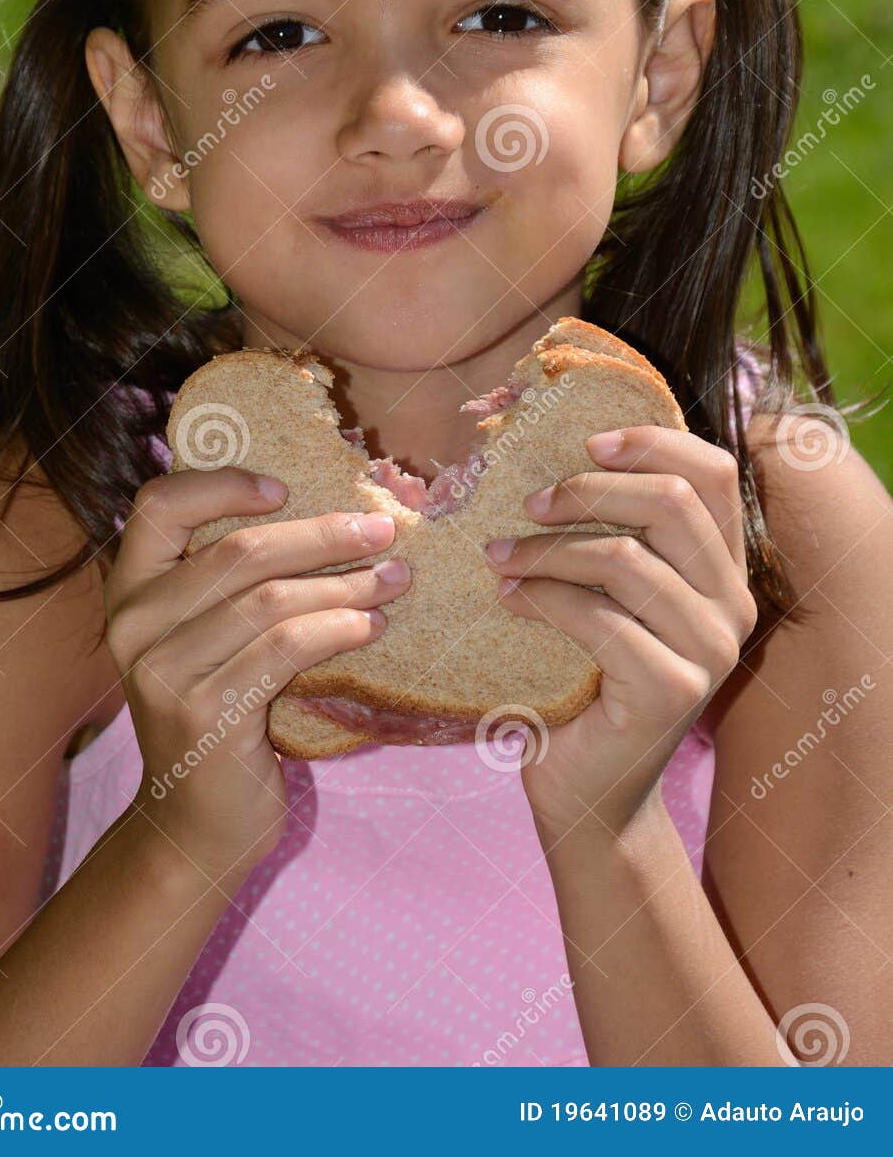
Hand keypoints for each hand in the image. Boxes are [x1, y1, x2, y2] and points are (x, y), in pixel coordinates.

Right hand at [103, 468, 410, 882]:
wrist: (194, 825)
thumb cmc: (217, 714)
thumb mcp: (206, 638)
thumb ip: (232, 582)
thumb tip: (334, 516)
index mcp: (130, 590)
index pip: (160, 505)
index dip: (223, 484)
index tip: (285, 488)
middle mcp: (134, 624)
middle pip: (239, 550)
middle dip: (323, 535)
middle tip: (384, 531)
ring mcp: (164, 671)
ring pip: (272, 599)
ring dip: (346, 586)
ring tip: (393, 580)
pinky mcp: (204, 713)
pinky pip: (285, 648)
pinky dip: (338, 629)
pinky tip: (372, 628)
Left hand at [484, 426, 755, 844]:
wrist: (587, 790)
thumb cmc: (585, 681)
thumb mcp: (609, 595)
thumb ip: (614, 533)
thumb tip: (565, 451)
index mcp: (724, 571)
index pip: (715, 473)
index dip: (653, 442)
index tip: (586, 442)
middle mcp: (733, 607)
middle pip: (674, 502)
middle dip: (587, 491)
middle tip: (526, 505)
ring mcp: (710, 652)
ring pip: (628, 559)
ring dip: (547, 550)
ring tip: (499, 559)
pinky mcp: (673, 691)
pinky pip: (599, 619)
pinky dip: (542, 598)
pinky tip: (508, 600)